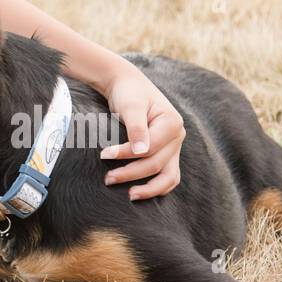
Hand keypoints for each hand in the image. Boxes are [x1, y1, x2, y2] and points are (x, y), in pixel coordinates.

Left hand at [100, 64, 185, 199]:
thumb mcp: (131, 106)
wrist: (127, 85)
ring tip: (128, 195)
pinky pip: (167, 176)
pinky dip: (156, 187)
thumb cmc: (128, 93)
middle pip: (157, 164)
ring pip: (168, 176)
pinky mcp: (167, 153)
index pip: (150, 148)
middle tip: (107, 179)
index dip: (127, 154)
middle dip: (131, 173)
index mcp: (172, 123)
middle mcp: (178, 137)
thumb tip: (141, 152)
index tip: (104, 154)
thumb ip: (136, 128)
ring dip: (149, 189)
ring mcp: (174, 147)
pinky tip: (139, 192)